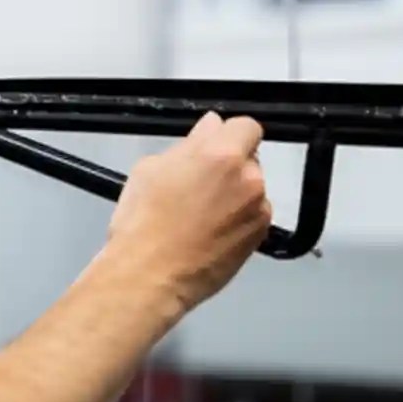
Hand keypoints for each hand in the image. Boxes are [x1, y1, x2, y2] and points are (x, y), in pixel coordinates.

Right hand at [104, 112, 271, 312]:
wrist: (150, 275)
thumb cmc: (142, 222)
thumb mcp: (150, 169)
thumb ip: (188, 144)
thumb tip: (209, 130)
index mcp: (221, 154)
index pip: (245, 126)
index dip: (228, 134)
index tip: (211, 146)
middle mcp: (248, 178)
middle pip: (249, 158)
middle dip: (228, 165)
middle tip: (197, 184)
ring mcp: (258, 209)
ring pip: (251, 188)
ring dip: (234, 193)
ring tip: (201, 215)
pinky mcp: (260, 236)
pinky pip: (253, 215)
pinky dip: (237, 218)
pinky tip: (210, 232)